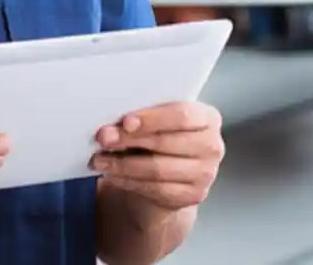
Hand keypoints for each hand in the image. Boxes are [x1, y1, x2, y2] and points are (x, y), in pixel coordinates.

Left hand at [91, 102, 224, 212]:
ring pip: (157, 169)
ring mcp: (205, 174)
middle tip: (104, 138)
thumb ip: (144, 118)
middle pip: (166, 142)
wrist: (172, 171)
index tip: (125, 121)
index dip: (152, 118)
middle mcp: (212, 146)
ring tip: (100, 159)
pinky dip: (128, 181)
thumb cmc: (164, 136)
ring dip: (123, 164)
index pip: (182, 115)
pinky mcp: (192, 196)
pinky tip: (112, 175)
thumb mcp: (160, 120)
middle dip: (130, 140)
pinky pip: (155, 189)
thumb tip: (114, 127)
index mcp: (208, 118)